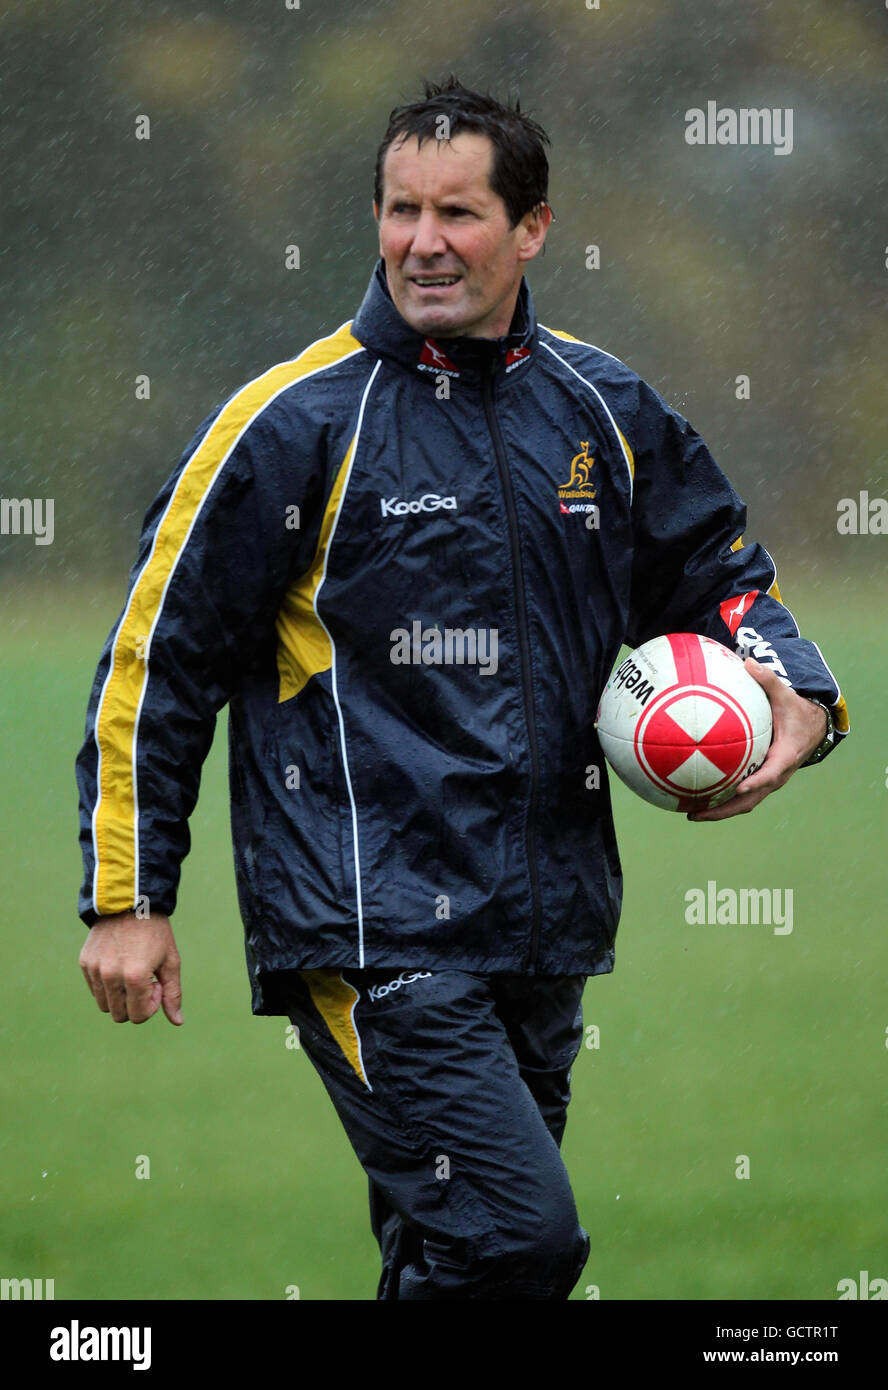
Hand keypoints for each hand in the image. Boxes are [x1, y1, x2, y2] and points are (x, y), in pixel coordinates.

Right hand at [79, 912, 182, 1024]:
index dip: (150, 1006)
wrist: (131, 901)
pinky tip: (119, 964)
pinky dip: (107, 985)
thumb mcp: (170, 961)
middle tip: (145, 979)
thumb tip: (177, 1022)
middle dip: (135, 1004)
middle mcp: (110, 975)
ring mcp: (94, 969)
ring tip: (131, 972)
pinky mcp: (85, 962)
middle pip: (119, 1015)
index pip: (138, 1016)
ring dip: (120, 997)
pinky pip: (94, 989)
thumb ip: (172, 994)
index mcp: (134, 977)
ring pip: (104, 1005)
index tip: (156, 984)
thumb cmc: (156, 932)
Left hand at [688, 658, 827, 822]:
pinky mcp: (761, 780)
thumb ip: (768, 681)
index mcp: (785, 756)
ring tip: (691, 814)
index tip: (739, 787)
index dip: (756, 782)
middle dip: (724, 809)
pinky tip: (697, 797)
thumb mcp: (786, 696)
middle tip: (696, 813)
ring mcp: (769, 781)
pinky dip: (721, 800)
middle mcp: (777, 775)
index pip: (771, 773)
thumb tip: (748, 662)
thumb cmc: (797, 711)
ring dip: (719, 811)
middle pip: (751, 799)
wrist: (814, 728)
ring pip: (744, 802)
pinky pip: (740, 795)